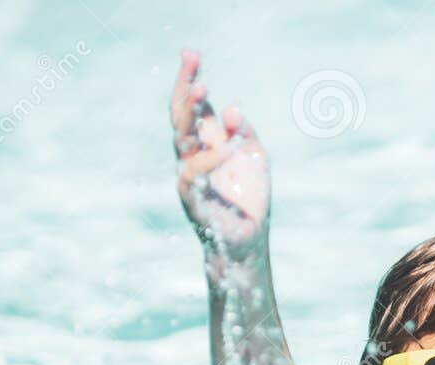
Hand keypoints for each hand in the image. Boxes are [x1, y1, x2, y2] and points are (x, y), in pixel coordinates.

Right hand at [172, 49, 270, 261]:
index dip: (189, 79)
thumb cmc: (249, 196)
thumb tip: (228, 112)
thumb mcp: (254, 156)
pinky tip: (225, 147)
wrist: (247, 239)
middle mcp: (193, 154)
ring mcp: (190, 175)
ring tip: (202, 90)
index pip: (192, 105)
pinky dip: (208, 158)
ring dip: (189, 113)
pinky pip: (193, 174)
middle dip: (185, 87)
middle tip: (193, 64)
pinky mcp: (192, 198)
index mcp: (206, 140)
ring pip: (180, 139)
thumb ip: (244, 131)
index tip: (191, 54)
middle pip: (179, 115)